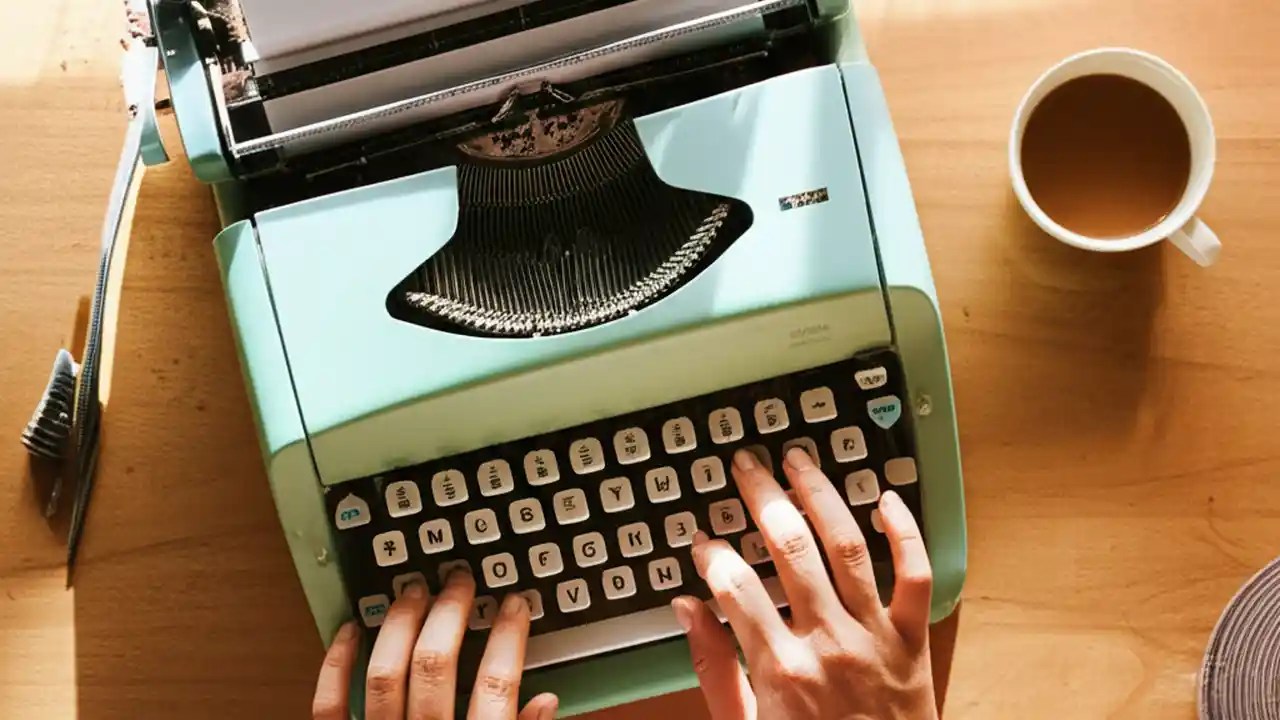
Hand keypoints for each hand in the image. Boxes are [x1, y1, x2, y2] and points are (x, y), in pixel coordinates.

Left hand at [312, 571, 559, 719]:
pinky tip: (349, 630)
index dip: (507, 637)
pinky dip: (335, 664)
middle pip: (435, 667)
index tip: (513, 605)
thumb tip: (547, 704)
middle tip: (458, 583)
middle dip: (448, 614)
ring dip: (398, 625)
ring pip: (383, 675)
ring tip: (411, 593)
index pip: (496, 685)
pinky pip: (328, 706)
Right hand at [672, 447, 936, 719]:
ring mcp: (874, 637)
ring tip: (800, 462)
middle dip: (762, 498)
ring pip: (847, 547)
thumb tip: (687, 607)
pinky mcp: (913, 641)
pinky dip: (905, 533)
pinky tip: (885, 499)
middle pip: (788, 549)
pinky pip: (915, 576)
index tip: (704, 539)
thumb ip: (712, 666)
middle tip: (747, 466)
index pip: (735, 586)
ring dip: (821, 496)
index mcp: (781, 668)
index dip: (713, 554)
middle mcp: (828, 642)